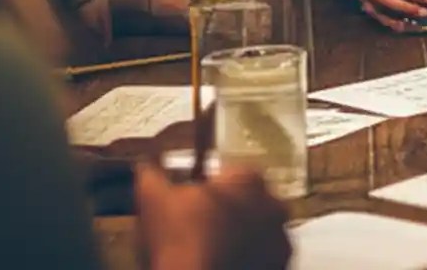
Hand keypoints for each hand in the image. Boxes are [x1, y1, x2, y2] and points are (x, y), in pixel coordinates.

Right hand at [135, 163, 290, 269]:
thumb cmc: (179, 238)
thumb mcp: (154, 200)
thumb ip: (152, 176)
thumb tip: (145, 167)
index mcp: (248, 179)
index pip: (231, 174)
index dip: (209, 188)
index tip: (193, 203)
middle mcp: (273, 204)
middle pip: (249, 201)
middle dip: (229, 210)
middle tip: (201, 228)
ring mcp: (281, 236)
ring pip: (259, 229)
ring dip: (241, 235)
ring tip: (210, 249)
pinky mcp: (281, 264)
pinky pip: (264, 256)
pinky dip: (249, 258)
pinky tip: (224, 262)